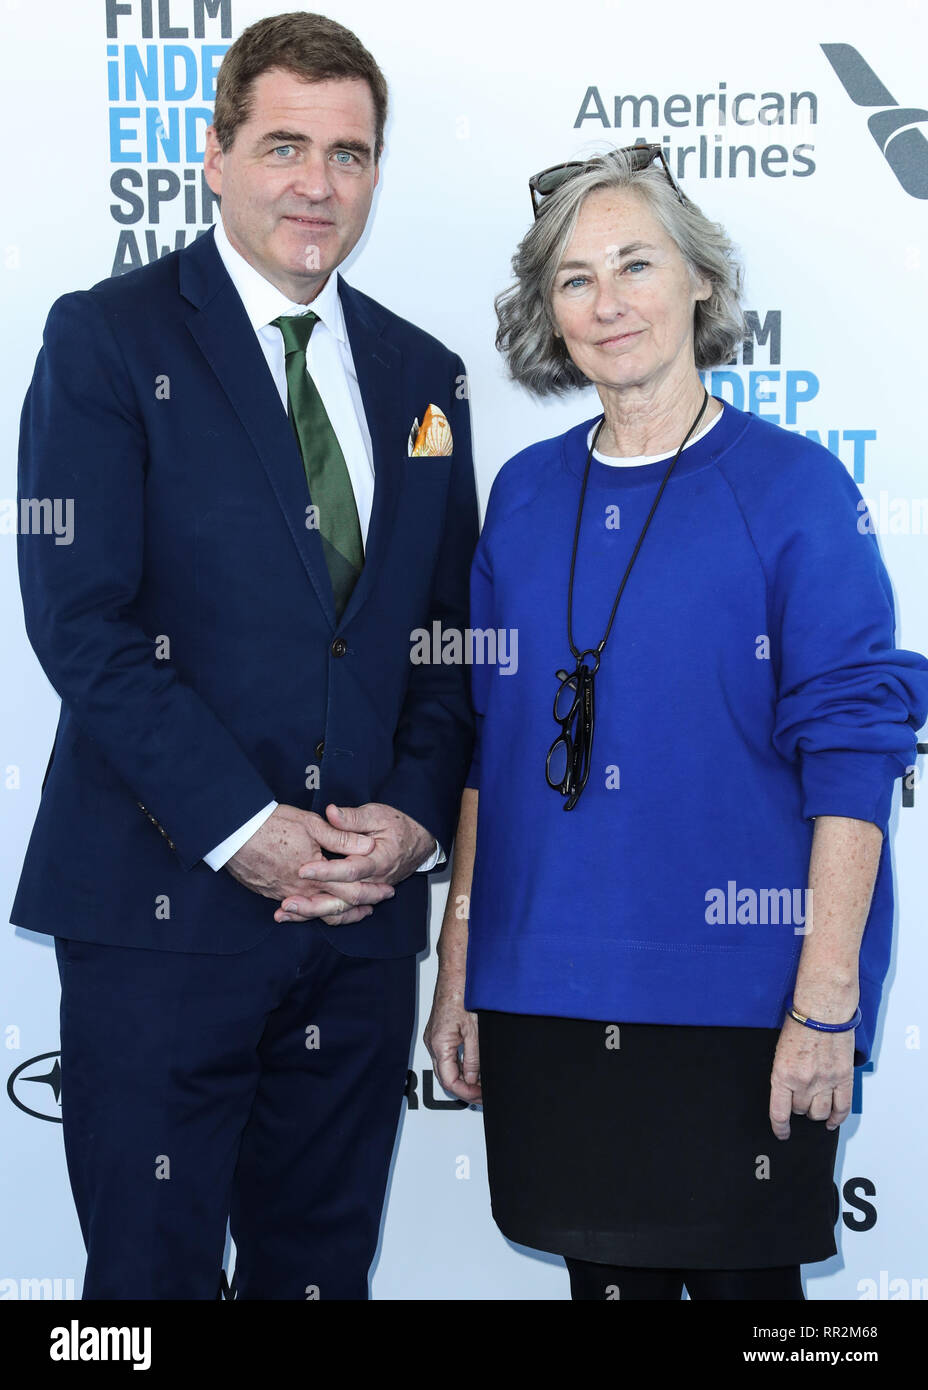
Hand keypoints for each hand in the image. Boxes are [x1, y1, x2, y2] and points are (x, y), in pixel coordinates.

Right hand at [225, 803, 394, 925]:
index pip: (352, 891)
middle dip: (360, 907)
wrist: (233, 833)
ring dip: (338, 913)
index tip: (387, 890)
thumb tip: (368, 847)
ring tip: (355, 912)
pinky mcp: (271, 894)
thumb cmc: (272, 824)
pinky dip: (312, 913)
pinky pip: (297, 911)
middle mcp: (302, 891)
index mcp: (317, 875)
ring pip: (317, 913)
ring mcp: (285, 895)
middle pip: (338, 908)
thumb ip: (341, 839)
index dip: (372, 892)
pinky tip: (316, 909)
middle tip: (376, 906)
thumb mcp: (312, 825)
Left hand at [276, 802, 435, 920]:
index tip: (302, 869)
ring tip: (285, 912)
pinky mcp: (363, 896)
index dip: (326, 871)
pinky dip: (320, 914)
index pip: (351, 870)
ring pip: (341, 910)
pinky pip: (342, 911)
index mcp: (379, 861)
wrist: (420, 841)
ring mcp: (369, 892)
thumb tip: (331, 813)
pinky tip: (299, 915)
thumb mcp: (378, 814)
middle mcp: (375, 882)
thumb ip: (353, 818)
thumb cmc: (398, 826)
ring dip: (313, 912)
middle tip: (287, 901)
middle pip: (344, 898)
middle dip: (314, 902)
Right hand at [424, 970, 481, 1103]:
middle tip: (484, 1094)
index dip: (467, 1092)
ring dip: (463, 1077)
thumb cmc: (463, 993)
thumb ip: (473, 1059)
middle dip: (465, 1088)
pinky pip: (447, 1055)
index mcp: (439, 1044)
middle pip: (446, 1077)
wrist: (457, 972)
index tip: (482, 1096)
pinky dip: (460, 1065)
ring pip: (446, 1067)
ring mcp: (434, 1036)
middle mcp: (432, 1042)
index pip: (450, 1081)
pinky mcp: (439, 1031)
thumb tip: (474, 1079)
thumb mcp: (475, 1031)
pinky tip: (473, 1067)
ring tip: (481, 1082)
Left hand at [769, 1015, 854, 1139]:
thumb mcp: (780, 1050)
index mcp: (782, 1074)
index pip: (779, 1112)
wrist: (823, 1009)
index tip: (782, 1133)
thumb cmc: (800, 1023)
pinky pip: (842, 1107)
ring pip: (820, 1113)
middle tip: (800, 1100)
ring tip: (815, 1106)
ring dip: (816, 1113)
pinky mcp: (843, 1078)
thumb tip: (788, 1093)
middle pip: (801, 1111)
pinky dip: (837, 1118)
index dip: (780, 1128)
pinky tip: (832, 1120)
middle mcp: (804, 1082)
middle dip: (799, 1108)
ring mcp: (825, 1081)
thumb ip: (784, 1074)